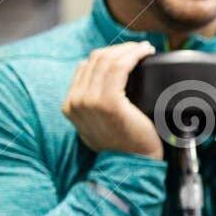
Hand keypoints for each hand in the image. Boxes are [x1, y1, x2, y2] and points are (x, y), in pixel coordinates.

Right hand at [62, 42, 161, 160]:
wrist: (131, 167)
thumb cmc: (125, 146)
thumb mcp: (100, 124)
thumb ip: (95, 105)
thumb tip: (105, 82)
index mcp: (71, 105)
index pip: (85, 67)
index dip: (107, 55)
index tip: (127, 54)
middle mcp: (76, 102)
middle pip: (95, 60)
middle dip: (118, 49)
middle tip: (138, 48)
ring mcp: (90, 102)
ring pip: (107, 60)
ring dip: (127, 49)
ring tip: (143, 48)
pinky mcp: (109, 102)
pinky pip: (119, 67)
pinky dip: (133, 55)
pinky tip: (145, 52)